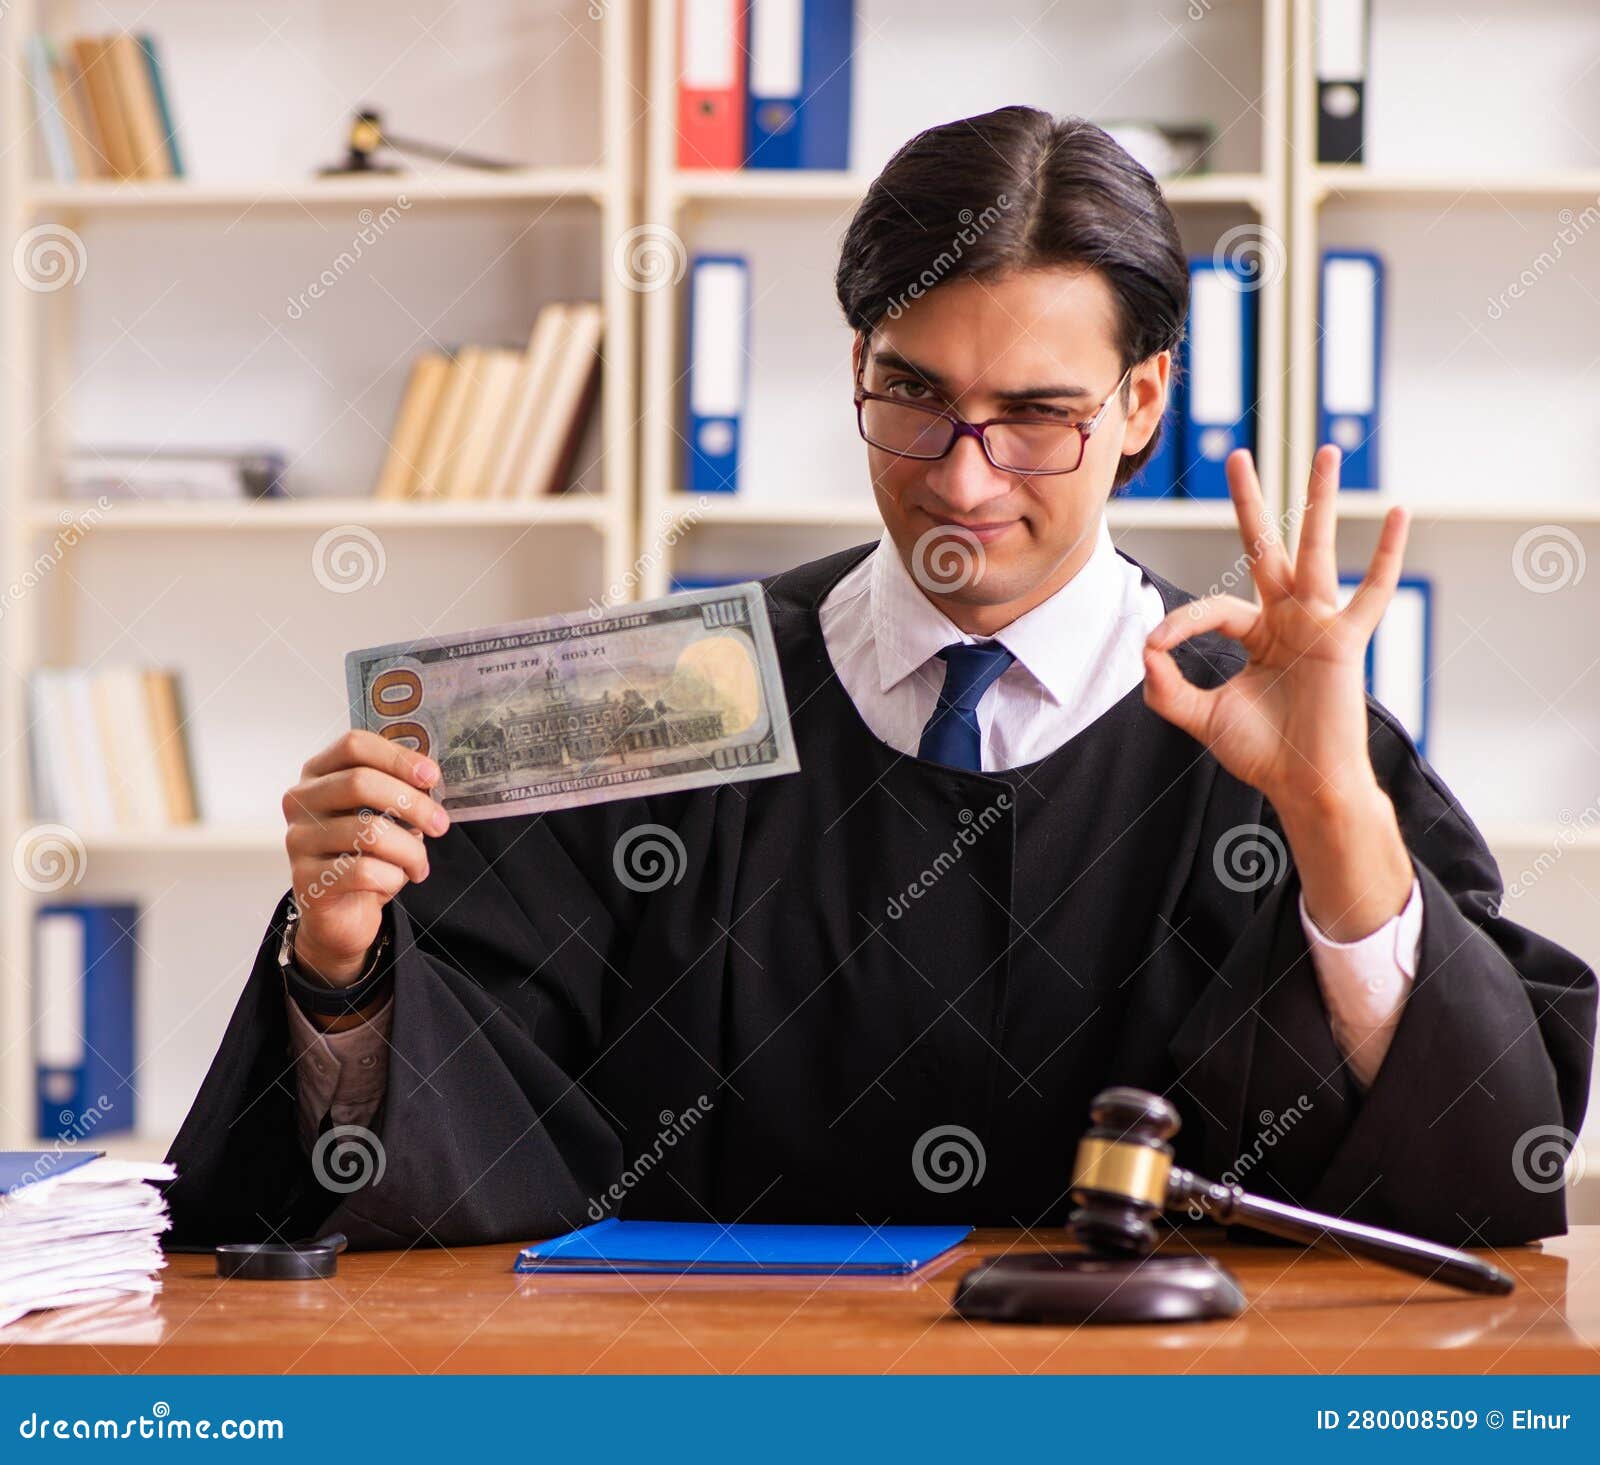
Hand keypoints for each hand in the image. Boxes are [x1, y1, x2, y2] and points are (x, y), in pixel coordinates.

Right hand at [281, 730, 447, 985]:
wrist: (340, 913)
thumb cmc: (364, 856)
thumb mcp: (382, 817)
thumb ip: (398, 792)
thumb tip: (429, 779)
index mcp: (318, 775)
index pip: (353, 745)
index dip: (397, 757)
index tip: (432, 775)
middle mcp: (300, 802)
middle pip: (360, 783)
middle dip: (412, 803)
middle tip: (441, 824)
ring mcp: (298, 840)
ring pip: (368, 832)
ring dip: (410, 850)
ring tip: (419, 865)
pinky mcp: (306, 880)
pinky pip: (364, 871)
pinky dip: (394, 876)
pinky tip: (397, 880)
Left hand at [1141, 444, 1408, 816]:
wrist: (1302, 785)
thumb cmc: (1261, 752)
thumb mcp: (1197, 715)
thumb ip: (1163, 686)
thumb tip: (1144, 649)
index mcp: (1255, 632)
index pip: (1211, 608)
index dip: (1179, 625)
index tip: (1157, 647)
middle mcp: (1287, 618)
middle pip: (1266, 546)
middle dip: (1251, 501)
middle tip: (1236, 455)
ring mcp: (1318, 624)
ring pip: (1317, 549)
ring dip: (1319, 499)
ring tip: (1324, 451)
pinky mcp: (1345, 640)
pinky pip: (1373, 593)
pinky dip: (1388, 555)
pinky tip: (1400, 514)